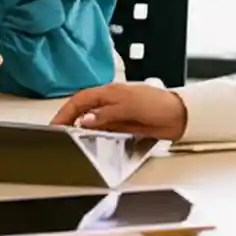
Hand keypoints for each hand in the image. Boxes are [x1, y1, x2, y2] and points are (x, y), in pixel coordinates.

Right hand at [50, 82, 187, 139]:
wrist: (180, 116)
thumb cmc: (158, 104)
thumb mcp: (128, 107)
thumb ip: (106, 114)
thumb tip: (85, 119)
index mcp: (110, 92)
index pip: (80, 100)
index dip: (65, 112)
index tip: (55, 124)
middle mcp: (111, 102)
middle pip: (84, 110)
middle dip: (71, 121)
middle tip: (60, 134)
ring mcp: (117, 114)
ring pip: (94, 122)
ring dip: (84, 131)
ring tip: (75, 141)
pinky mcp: (125, 126)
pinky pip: (106, 132)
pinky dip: (99, 137)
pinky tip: (96, 143)